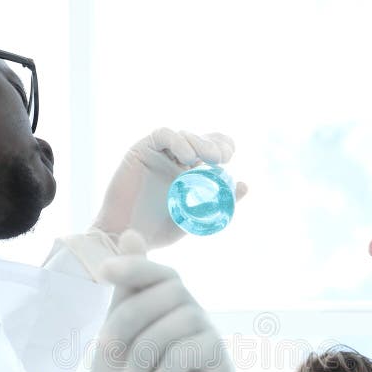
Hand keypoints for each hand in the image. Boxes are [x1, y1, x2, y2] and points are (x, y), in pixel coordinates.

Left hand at [89, 231, 235, 371]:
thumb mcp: (115, 332)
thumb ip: (127, 288)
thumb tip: (132, 232)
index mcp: (170, 313)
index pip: (165, 275)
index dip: (139, 266)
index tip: (105, 271)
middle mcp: (197, 325)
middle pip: (173, 291)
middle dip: (132, 319)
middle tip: (111, 353)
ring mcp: (214, 350)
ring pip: (185, 318)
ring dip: (146, 348)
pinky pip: (201, 346)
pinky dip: (170, 364)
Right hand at [92, 128, 247, 249]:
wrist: (126, 237)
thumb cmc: (158, 231)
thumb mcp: (196, 218)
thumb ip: (219, 203)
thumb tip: (245, 185)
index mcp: (189, 172)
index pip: (210, 148)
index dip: (222, 145)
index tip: (228, 159)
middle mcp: (174, 160)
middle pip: (199, 138)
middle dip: (214, 143)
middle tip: (222, 158)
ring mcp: (158, 154)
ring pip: (183, 135)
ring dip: (199, 142)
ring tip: (210, 160)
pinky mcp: (141, 151)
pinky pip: (162, 135)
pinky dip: (178, 140)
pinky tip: (187, 159)